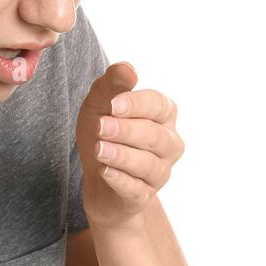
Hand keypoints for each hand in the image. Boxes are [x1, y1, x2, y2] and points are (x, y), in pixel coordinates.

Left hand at [74, 61, 184, 228]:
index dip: (137, 105)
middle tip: (101, 127)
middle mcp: (169, 144)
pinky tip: (104, 171)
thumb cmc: (103, 133)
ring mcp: (159, 172)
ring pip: (148, 165)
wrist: (97, 179)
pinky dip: (120, 180)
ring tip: (99, 150)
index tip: (114, 104)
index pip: (159, 106)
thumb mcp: (100, 104)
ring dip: (122, 156)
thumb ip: (112, 84)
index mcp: (163, 115)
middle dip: (127, 131)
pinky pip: (136, 190)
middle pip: (155, 137)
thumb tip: (128, 68)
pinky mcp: (143, 197)